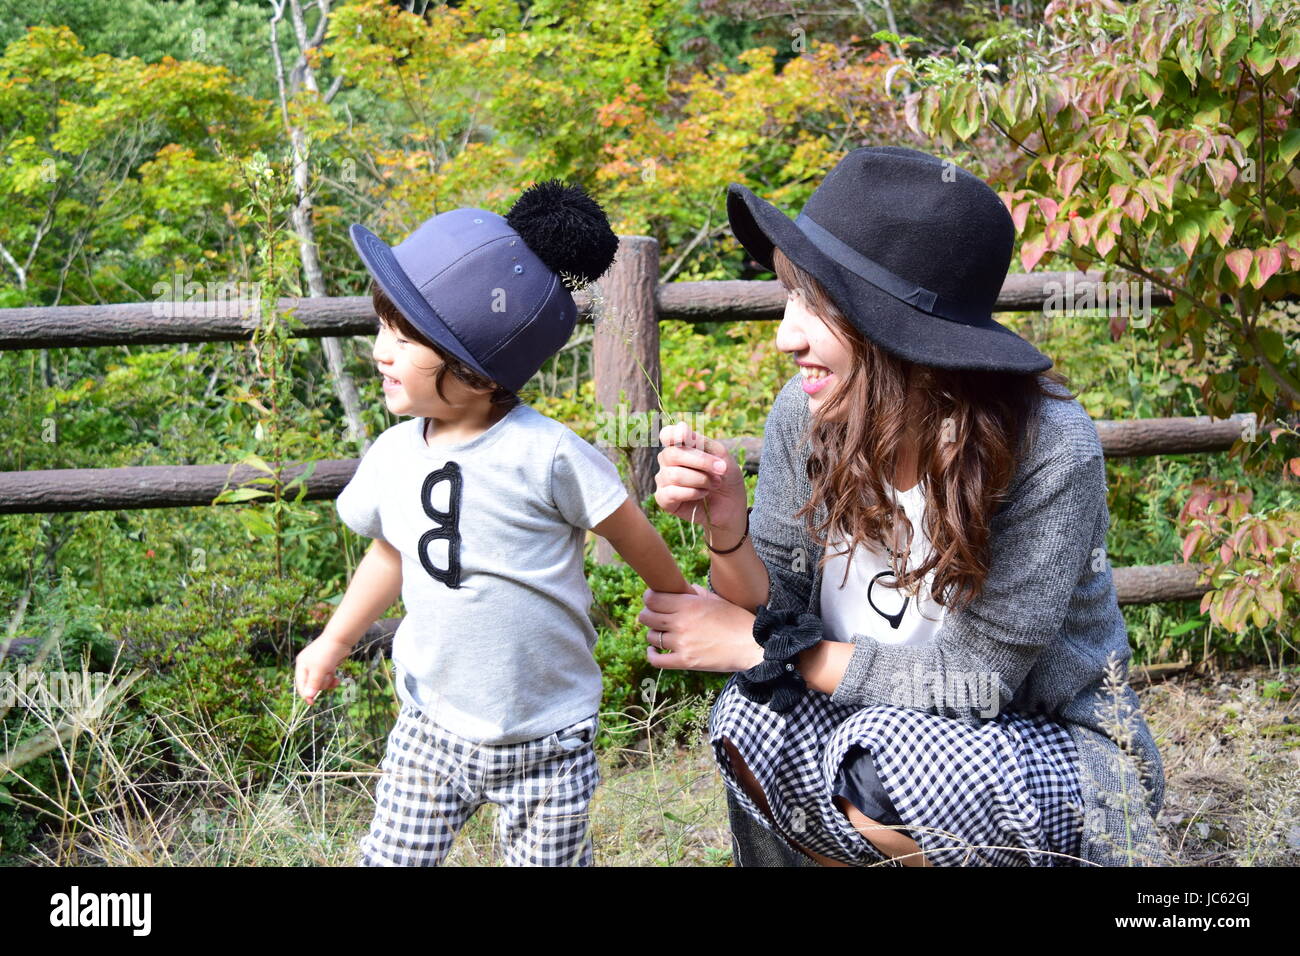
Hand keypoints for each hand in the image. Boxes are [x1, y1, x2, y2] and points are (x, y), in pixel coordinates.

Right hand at [295, 635, 351, 704]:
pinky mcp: (328, 665)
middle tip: (327, 676)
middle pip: (312, 685)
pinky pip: (328, 678)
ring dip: (328, 681)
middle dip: (321, 684)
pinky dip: (332, 679)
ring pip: (321, 682)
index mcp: (302, 665)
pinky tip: (337, 680)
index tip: (312, 703)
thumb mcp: (319, 670)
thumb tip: (308, 696)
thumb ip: (314, 683)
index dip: (306, 694)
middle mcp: (308, 666)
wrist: (341, 639)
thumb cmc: (327, 653)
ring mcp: (319, 666)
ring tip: (333, 673)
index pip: (301, 684)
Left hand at [638, 583, 764, 671]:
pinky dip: (651, 654)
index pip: (652, 599)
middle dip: (648, 615)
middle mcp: (681, 622)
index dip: (649, 599)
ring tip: (661, 633)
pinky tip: (654, 649)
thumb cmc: (735, 619)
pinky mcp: (685, 661)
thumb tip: (680, 589)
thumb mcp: (716, 600)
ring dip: (653, 634)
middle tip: (654, 616)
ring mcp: (682, 643)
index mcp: (689, 604)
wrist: (751, 644)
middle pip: (647, 617)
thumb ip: (695, 593)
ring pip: (651, 636)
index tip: (652, 601)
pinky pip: (656, 659)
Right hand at [654, 423, 745, 539]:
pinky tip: (703, 494)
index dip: (672, 434)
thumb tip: (681, 429)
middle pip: (673, 454)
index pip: (667, 434)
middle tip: (721, 470)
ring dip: (701, 480)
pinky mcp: (663, 499)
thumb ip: (701, 441)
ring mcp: (663, 480)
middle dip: (701, 462)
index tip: (684, 435)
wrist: (732, 506)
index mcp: (680, 446)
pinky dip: (693, 493)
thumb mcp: (721, 455)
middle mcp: (667, 461)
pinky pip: (672, 492)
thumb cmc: (726, 477)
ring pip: (674, 475)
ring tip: (714, 485)